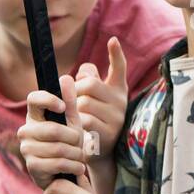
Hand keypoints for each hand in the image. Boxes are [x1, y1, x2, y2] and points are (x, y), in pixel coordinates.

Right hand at [19, 73, 87, 189]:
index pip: (34, 99)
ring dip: (76, 154)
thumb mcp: (73, 121)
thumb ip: (69, 101)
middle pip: (54, 129)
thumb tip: (65, 78)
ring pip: (59, 148)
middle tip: (81, 143)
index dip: (48, 100)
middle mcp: (26, 131)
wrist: (68, 173)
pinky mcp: (32, 167)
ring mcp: (26, 149)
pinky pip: (58, 163)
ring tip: (80, 157)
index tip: (62, 107)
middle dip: (74, 138)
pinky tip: (77, 168)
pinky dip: (73, 166)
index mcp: (35, 115)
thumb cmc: (70, 143)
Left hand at [73, 37, 128, 157]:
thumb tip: (84, 70)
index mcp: (117, 90)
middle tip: (73, 103)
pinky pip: (85, 120)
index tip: (112, 40)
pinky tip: (78, 130)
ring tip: (77, 119)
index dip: (116, 54)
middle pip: (89, 85)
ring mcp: (116, 117)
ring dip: (75, 111)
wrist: (102, 153)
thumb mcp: (92, 100)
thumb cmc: (93, 119)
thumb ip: (88, 80)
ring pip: (84, 104)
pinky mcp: (108, 133)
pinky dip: (77, 124)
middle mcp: (120, 101)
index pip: (119, 68)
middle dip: (76, 93)